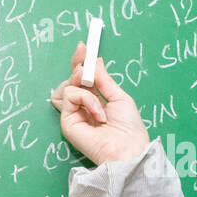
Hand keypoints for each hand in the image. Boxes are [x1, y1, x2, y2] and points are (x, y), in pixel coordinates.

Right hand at [50, 40, 150, 165]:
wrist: (128, 149)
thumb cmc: (129, 128)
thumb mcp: (119, 96)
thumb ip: (104, 79)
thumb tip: (95, 59)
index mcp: (96, 101)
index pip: (83, 79)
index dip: (81, 62)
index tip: (83, 47)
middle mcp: (83, 107)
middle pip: (70, 80)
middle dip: (77, 66)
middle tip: (85, 60)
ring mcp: (74, 115)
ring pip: (67, 86)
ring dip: (80, 82)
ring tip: (95, 91)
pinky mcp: (67, 122)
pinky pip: (70, 96)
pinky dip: (85, 99)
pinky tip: (98, 112)